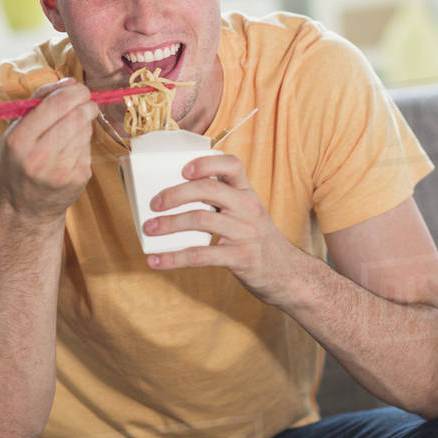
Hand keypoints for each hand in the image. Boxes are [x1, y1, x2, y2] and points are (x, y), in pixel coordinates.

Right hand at [0, 77, 99, 221]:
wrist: (26, 209)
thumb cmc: (19, 163)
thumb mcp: (14, 131)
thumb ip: (38, 101)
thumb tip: (70, 81)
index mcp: (18, 140)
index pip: (55, 105)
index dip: (73, 91)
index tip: (78, 88)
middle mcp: (38, 157)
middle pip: (76, 116)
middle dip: (85, 103)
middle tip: (86, 102)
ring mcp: (61, 170)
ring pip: (85, 130)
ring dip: (84, 122)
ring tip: (71, 129)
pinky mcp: (78, 179)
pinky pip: (88, 148)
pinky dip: (83, 142)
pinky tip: (71, 149)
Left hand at [143, 153, 298, 303]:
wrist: (287, 274)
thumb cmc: (257, 240)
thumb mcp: (248, 213)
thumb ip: (223, 201)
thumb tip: (174, 196)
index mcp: (248, 193)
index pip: (232, 164)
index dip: (206, 162)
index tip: (183, 170)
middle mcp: (248, 208)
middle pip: (208, 189)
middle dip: (175, 194)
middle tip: (154, 203)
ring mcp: (245, 233)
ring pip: (201, 219)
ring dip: (169, 224)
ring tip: (150, 229)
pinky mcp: (240, 258)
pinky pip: (201, 255)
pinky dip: (174, 258)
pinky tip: (156, 261)